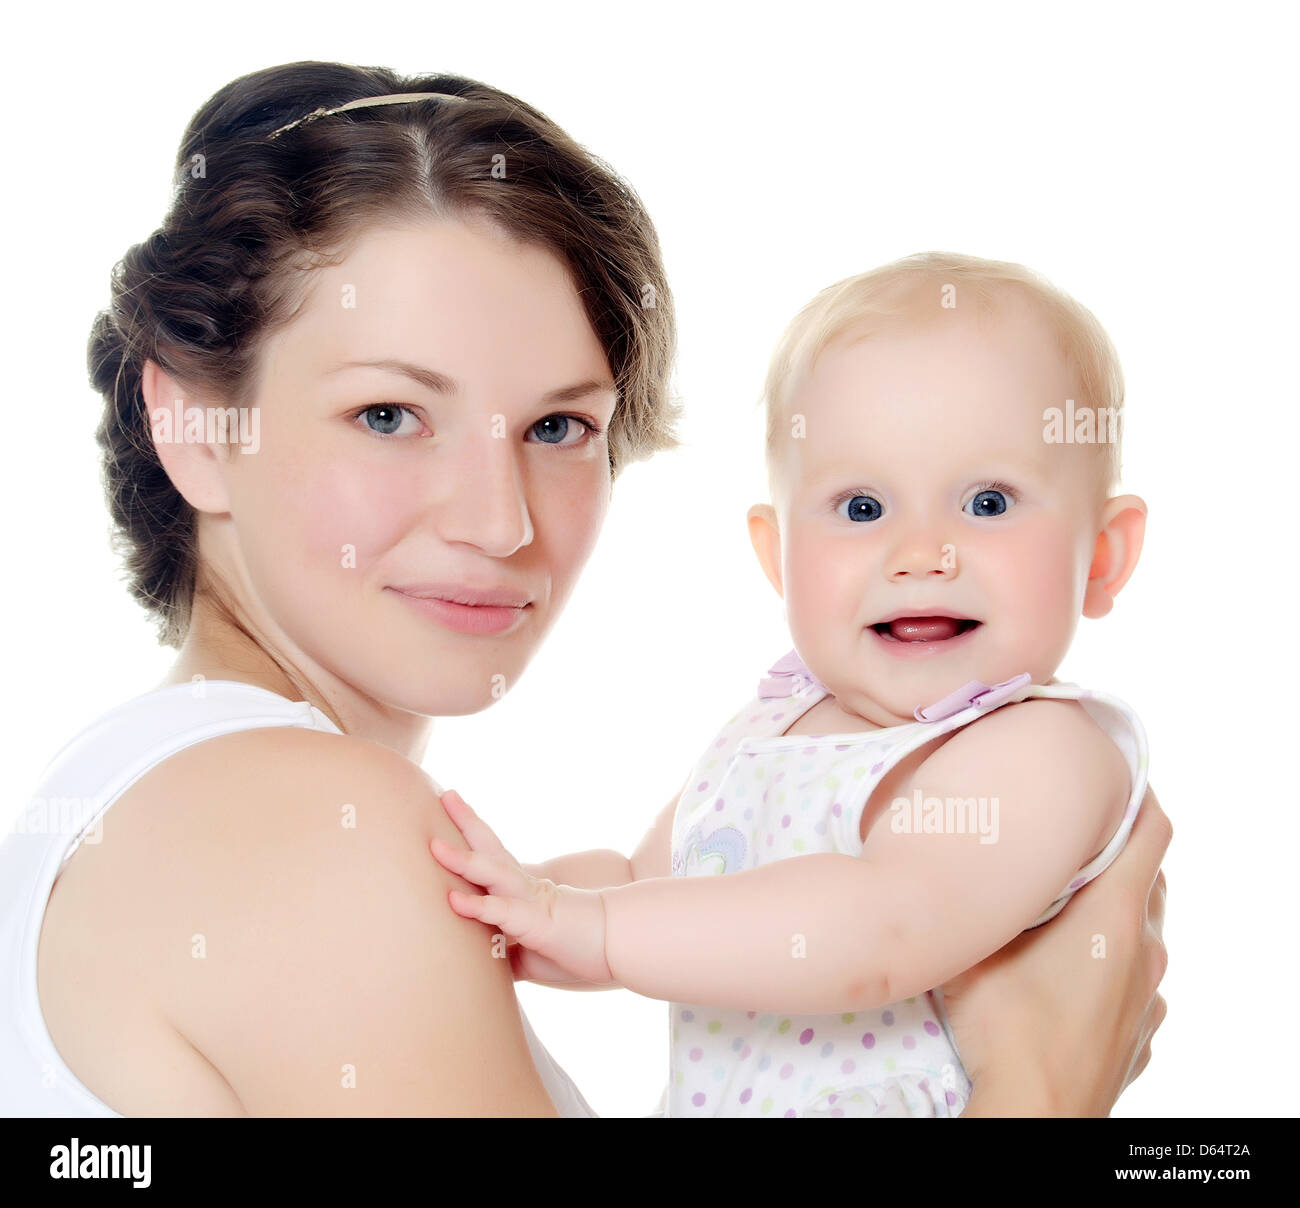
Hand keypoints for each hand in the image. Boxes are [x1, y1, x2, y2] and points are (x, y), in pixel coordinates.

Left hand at [430, 789, 614, 987]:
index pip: (493, 855)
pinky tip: (453, 900)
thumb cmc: (576, 947)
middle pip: (490, 848)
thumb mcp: (530, 951)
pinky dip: (477, 906)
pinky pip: (502, 911)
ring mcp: (530, 901)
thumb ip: (506, 952)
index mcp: (522, 891)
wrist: (617, 946)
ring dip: (463, 859)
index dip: (473, 833)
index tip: (454, 806)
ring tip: (434, 846)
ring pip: (493, 873)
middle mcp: (524, 887)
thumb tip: (483, 965)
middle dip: (466, 821)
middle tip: (446, 795)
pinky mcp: (536, 922)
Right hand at [940, 785, 1169, 1115]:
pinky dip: (1111, 961)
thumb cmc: (1007, 1028)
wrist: (1036, 1115)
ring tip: (1059, 907)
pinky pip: (1134, 979)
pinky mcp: (1140, 1032)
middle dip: (1112, 850)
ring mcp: (1149, 995)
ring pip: (1141, 930)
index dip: (1137, 795)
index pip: (1152, 829)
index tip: (1107, 778)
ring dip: (1110, 908)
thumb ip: (982, 895)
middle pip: (1147, 877)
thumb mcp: (978, 943)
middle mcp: (1144, 948)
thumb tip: (961, 855)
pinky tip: (1068, 973)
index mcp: (1113, 914)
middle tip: (1064, 838)